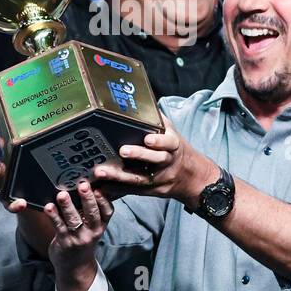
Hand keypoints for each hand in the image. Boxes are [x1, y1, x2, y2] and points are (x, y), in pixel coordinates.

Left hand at [43, 181, 113, 290]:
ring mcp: (79, 238)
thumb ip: (89, 211)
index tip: (99, 188)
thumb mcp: (92, 228)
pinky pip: (59, 227)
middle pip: (92, 213)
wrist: (75, 267)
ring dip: (67, 206)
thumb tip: (83, 186)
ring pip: (74, 219)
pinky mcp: (65, 242)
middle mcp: (92, 232)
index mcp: (101, 225)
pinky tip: (48, 207)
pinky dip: (53, 216)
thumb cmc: (82, 240)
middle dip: (88, 198)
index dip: (104, 200)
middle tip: (83, 185)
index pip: (107, 211)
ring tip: (62, 194)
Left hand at [89, 115, 215, 206]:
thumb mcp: (170, 131)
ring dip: (119, 176)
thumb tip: (140, 100)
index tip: (148, 139)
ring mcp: (158, 179)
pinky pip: (132, 191)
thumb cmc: (173, 147)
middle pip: (155, 160)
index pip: (169, 143)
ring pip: (140, 178)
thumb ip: (156, 119)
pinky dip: (116, 189)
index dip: (159, 141)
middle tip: (122, 151)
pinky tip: (101, 188)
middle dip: (139, 155)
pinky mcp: (149, 191)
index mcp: (173, 146)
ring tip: (101, 172)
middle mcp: (167, 163)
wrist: (189, 175)